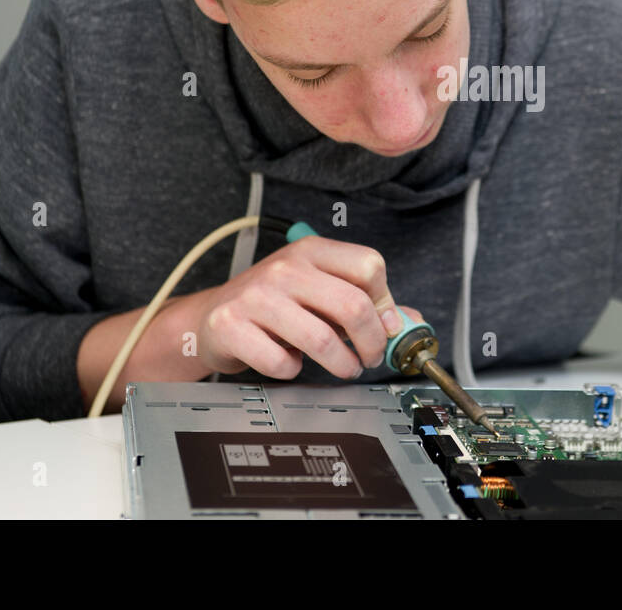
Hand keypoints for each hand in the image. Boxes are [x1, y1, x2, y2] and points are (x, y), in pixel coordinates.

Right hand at [194, 234, 423, 380]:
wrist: (212, 317)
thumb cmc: (274, 305)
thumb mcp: (318, 290)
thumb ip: (364, 302)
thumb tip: (409, 322)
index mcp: (311, 250)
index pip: (369, 265)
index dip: (386, 303)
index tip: (386, 326)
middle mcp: (285, 267)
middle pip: (353, 304)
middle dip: (372, 342)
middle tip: (370, 357)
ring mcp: (256, 295)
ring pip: (322, 339)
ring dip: (342, 364)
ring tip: (344, 367)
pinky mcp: (232, 325)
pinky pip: (281, 362)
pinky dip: (293, 371)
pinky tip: (289, 362)